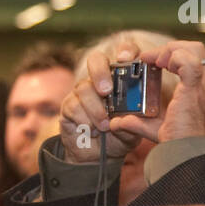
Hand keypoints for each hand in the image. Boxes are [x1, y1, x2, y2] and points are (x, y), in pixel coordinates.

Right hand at [60, 42, 153, 163]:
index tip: (126, 58)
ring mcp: (83, 90)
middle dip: (100, 73)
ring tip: (104, 126)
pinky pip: (74, 106)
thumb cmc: (120, 136)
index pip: (125, 53)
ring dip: (95, 109)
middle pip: (96, 60)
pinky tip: (91, 131)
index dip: (126, 50)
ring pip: (84, 88)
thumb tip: (129, 115)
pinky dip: (84, 121)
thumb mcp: (134, 130)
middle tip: (106, 91)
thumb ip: (135, 121)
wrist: (97, 155)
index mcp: (122, 79)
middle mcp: (101, 79)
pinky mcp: (69, 105)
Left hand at [112, 41, 204, 145]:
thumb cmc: (178, 145)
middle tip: (150, 59)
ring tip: (151, 60)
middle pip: (196, 50)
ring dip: (169, 49)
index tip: (152, 62)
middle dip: (171, 48)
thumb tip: (116, 123)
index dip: (174, 56)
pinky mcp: (196, 89)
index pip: (196, 61)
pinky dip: (170, 57)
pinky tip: (155, 64)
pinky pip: (188, 60)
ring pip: (194, 49)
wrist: (189, 155)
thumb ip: (137, 122)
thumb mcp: (156, 129)